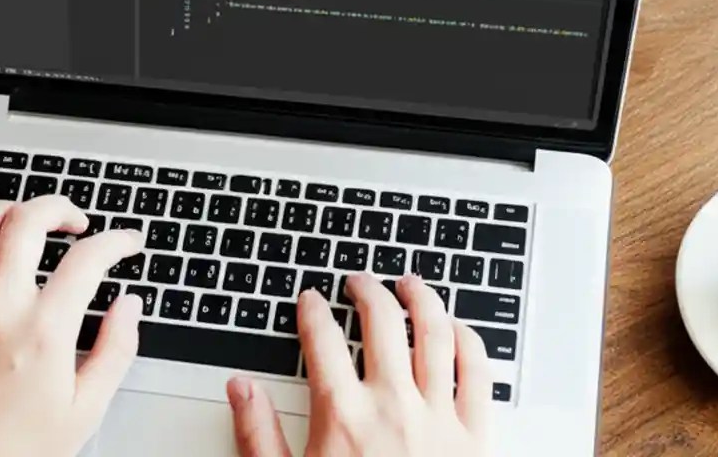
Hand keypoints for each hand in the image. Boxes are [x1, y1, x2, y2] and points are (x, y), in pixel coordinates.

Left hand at [0, 196, 144, 456]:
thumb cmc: (11, 456)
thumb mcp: (84, 411)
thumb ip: (115, 351)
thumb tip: (129, 308)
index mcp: (43, 331)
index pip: (88, 260)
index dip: (116, 242)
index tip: (125, 243)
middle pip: (27, 223)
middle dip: (59, 208)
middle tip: (75, 220)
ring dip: (5, 211)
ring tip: (24, 218)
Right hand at [228, 275, 491, 456]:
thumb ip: (259, 435)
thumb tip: (239, 390)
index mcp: (343, 416)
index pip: (322, 340)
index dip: (313, 311)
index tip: (310, 300)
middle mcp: (393, 405)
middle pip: (382, 322)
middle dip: (368, 291)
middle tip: (359, 281)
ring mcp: (439, 417)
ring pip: (434, 333)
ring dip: (422, 299)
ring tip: (410, 283)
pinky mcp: (476, 435)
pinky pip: (477, 371)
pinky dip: (467, 339)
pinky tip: (457, 327)